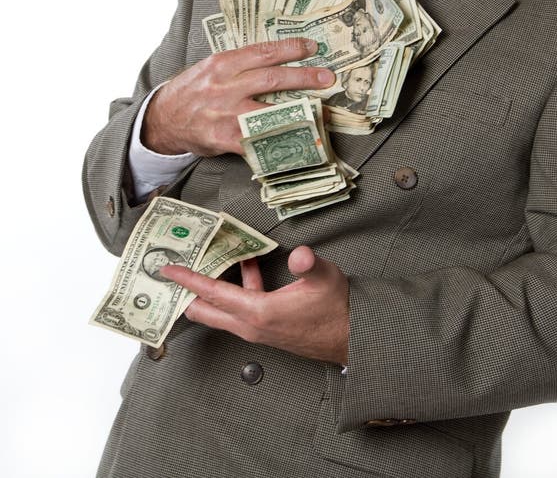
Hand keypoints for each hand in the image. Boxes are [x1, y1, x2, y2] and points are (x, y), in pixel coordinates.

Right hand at [142, 38, 334, 155]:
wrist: (163, 120)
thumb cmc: (192, 91)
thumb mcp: (211, 68)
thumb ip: (240, 64)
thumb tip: (279, 59)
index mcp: (222, 64)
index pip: (263, 52)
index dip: (290, 48)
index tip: (312, 46)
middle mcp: (225, 87)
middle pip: (272, 79)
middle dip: (304, 77)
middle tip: (327, 77)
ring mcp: (225, 114)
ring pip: (269, 110)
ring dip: (299, 111)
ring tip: (322, 111)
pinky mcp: (225, 139)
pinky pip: (258, 141)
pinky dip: (279, 141)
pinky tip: (298, 141)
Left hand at [161, 245, 348, 364]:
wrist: (352, 338)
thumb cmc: (338, 310)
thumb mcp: (325, 278)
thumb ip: (309, 264)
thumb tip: (299, 254)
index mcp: (259, 313)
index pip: (214, 294)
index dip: (189, 280)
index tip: (168, 270)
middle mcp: (252, 325)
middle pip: (206, 310)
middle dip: (186, 293)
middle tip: (170, 275)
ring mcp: (257, 330)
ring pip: (222, 310)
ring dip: (210, 290)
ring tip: (204, 264)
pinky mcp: (266, 328)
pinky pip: (239, 308)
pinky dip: (234, 289)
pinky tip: (248, 266)